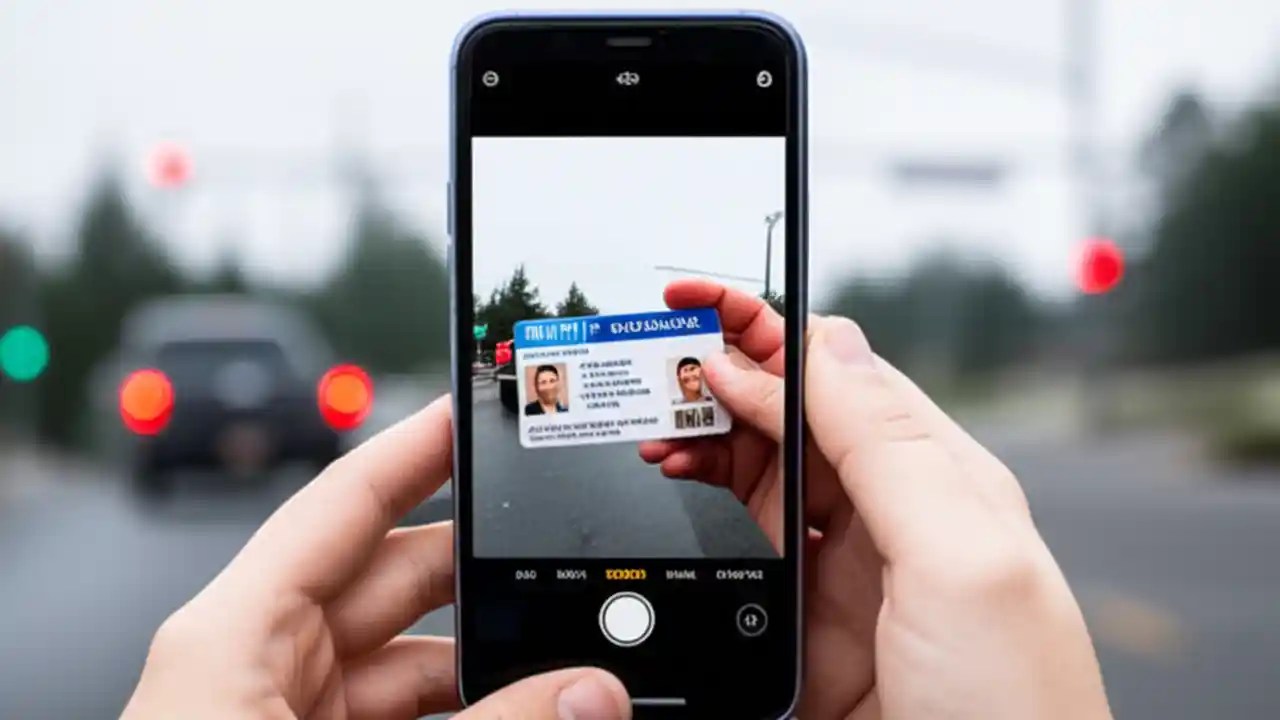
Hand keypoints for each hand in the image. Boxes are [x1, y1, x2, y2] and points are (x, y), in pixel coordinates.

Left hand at [122, 397, 630, 719]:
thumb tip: (586, 695)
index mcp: (238, 633)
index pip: (343, 504)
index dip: (416, 448)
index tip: (479, 414)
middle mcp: (260, 665)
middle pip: (394, 583)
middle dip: (484, 573)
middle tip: (567, 562)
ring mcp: (282, 719)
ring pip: (409, 664)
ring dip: (487, 667)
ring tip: (568, 671)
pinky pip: (401, 719)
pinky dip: (464, 718)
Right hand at [640, 280, 1111, 718]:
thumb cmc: (1011, 706)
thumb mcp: (961, 557)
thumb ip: (891, 447)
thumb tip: (829, 342)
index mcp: (934, 481)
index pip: (842, 376)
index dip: (770, 333)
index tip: (700, 310)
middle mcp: (884, 518)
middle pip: (789, 418)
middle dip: (722, 376)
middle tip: (655, 359)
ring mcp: (836, 574)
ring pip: (753, 473)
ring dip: (699, 437)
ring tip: (652, 422)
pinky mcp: (793, 625)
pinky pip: (732, 543)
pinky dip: (694, 503)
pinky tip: (673, 485)